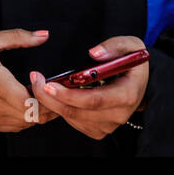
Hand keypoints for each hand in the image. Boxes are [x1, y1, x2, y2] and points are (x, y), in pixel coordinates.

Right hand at [0, 28, 58, 131]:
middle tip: (46, 91)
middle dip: (46, 106)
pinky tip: (17, 105)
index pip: (35, 104)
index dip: (46, 95)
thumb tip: (42, 35)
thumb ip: (18, 37)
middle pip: (34, 118)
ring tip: (34, 97)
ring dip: (34, 114)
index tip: (41, 81)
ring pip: (24, 125)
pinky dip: (19, 119)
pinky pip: (9, 127)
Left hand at [30, 36, 147, 139]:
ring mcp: (109, 124)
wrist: (138, 80)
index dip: (69, 95)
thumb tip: (94, 53)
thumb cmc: (132, 61)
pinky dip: (61, 110)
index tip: (48, 85)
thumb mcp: (130, 45)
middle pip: (78, 112)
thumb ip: (114, 46)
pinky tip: (55, 95)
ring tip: (39, 85)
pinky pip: (74, 122)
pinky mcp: (99, 129)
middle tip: (35, 82)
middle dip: (51, 99)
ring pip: (72, 118)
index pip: (93, 100)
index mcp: (126, 95)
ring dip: (52, 104)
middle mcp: (119, 114)